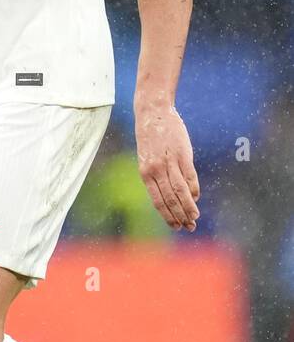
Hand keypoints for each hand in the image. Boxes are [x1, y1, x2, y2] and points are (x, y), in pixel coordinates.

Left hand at [134, 103, 199, 230]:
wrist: (153, 112)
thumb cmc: (151, 138)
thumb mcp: (147, 158)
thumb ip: (156, 176)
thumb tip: (171, 195)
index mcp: (145, 172)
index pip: (157, 200)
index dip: (167, 215)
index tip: (175, 226)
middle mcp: (156, 169)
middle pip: (170, 199)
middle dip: (179, 216)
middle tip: (188, 228)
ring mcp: (169, 162)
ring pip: (180, 191)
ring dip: (189, 206)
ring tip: (194, 218)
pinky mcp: (182, 154)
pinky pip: (189, 176)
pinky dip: (194, 190)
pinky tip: (197, 198)